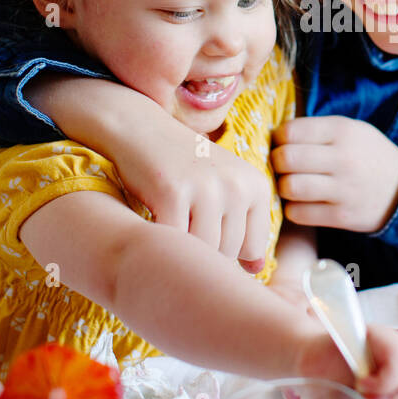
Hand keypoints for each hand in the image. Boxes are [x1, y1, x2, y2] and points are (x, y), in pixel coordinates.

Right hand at [103, 101, 272, 271]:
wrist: (140, 129)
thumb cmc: (185, 166)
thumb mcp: (224, 188)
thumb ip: (244, 226)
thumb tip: (256, 269)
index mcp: (257, 186)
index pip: (252, 249)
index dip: (227, 248)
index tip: (207, 223)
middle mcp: (237, 186)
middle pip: (228, 253)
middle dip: (204, 248)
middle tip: (184, 217)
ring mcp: (206, 189)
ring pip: (203, 251)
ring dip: (184, 244)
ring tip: (172, 217)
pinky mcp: (172, 194)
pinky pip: (174, 240)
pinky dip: (162, 237)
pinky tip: (155, 216)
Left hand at [271, 116, 397, 231]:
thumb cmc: (368, 156)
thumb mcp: (351, 130)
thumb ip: (316, 130)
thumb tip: (273, 138)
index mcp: (342, 131)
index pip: (290, 131)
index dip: (278, 139)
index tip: (282, 144)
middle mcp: (343, 158)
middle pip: (286, 159)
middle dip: (276, 163)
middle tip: (282, 166)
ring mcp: (343, 189)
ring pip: (290, 187)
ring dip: (283, 187)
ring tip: (290, 185)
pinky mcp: (342, 216)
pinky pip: (299, 214)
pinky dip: (293, 209)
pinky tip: (301, 203)